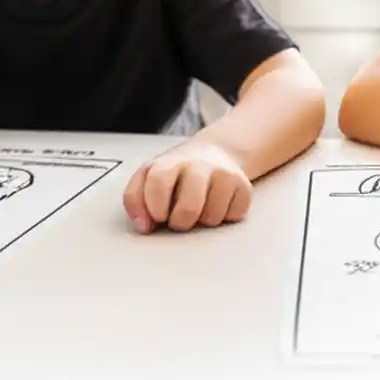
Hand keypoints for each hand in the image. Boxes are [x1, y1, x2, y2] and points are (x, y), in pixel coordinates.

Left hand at [122, 141, 252, 233]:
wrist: (214, 153)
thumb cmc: (176, 173)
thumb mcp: (147, 177)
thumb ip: (135, 200)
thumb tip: (144, 226)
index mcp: (170, 164)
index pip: (158, 184)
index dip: (155, 208)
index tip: (158, 215)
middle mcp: (199, 165)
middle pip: (188, 209)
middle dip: (180, 222)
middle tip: (178, 218)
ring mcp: (224, 174)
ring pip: (212, 217)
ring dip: (203, 220)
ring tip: (199, 207)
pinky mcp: (244, 186)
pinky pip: (234, 215)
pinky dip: (225, 216)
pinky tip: (218, 204)